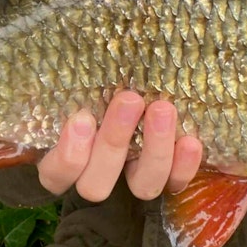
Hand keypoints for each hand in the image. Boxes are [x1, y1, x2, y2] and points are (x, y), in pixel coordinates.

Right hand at [37, 90, 203, 201]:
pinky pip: (175, 183)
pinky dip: (183, 166)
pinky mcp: (166, 179)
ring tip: (162, 110)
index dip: (68, 155)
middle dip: (113, 141)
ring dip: (154, 150)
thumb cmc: (92, 90)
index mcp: (65, 162)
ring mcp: (132, 182)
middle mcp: (97, 178)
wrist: (134, 96)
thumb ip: (75, 88)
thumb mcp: (73, 89)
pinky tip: (190, 141)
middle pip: (97, 183)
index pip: (57, 174)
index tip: (81, 119)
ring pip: (141, 186)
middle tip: (129, 100)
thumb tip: (62, 60)